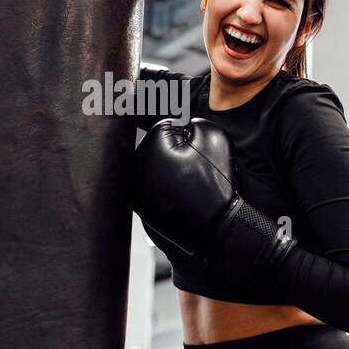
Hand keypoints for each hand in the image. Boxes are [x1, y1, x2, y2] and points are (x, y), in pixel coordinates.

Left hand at [130, 118, 236, 255]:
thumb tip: (184, 123)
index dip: (185, 135)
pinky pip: (150, 186)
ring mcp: (134, 188)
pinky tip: (180, 194)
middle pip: (154, 146)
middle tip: (193, 167)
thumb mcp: (213, 137)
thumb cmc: (214, 184)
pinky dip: (162, 186)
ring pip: (151, 166)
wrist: (215, 227)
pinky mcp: (139, 205)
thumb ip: (195, 121)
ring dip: (166, 168)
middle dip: (173, 151)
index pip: (164, 127)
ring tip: (188, 182)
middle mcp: (136, 166)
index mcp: (150, 146)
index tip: (196, 149)